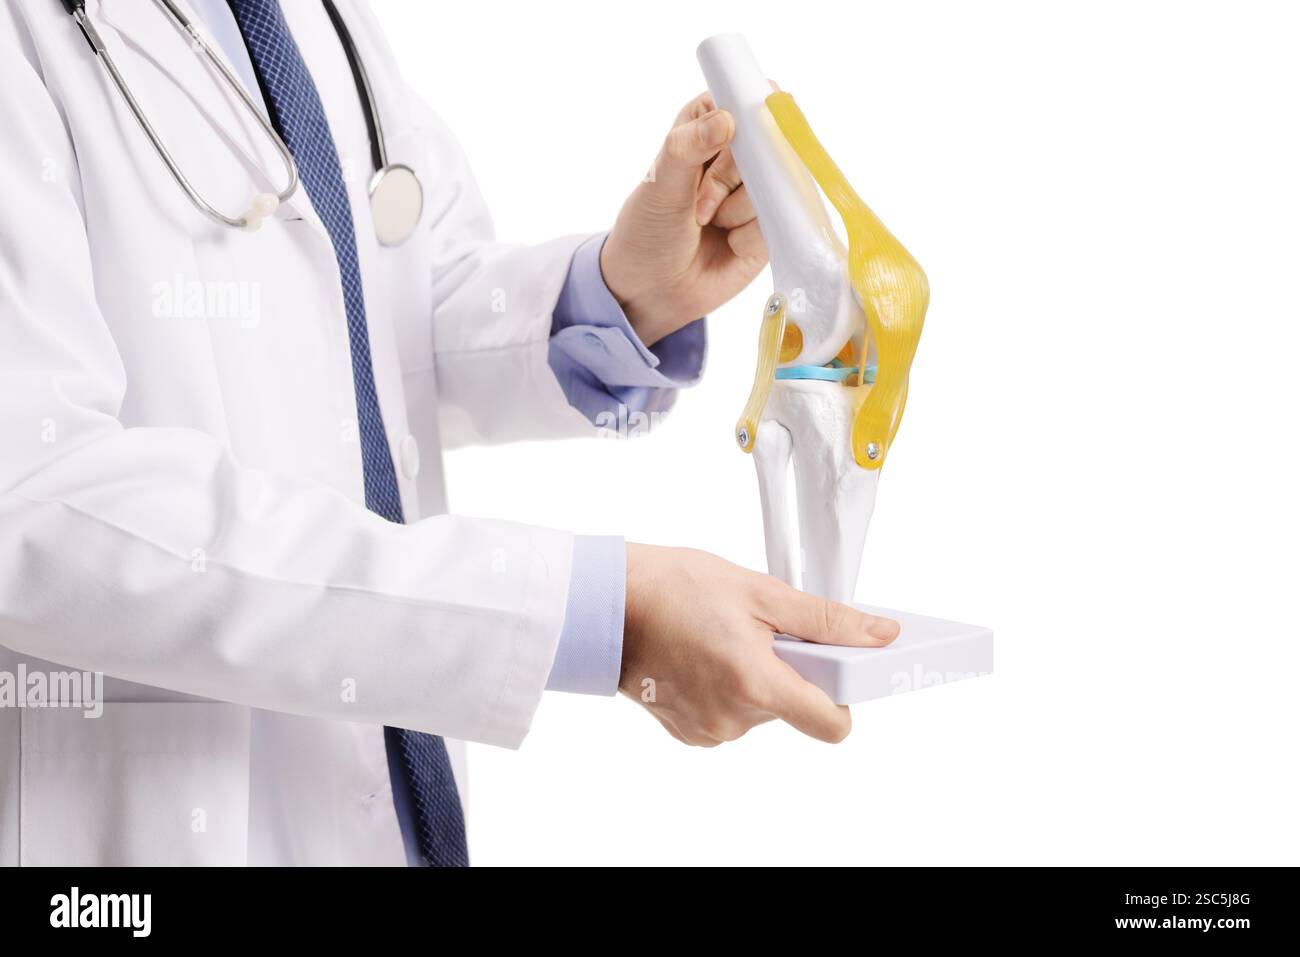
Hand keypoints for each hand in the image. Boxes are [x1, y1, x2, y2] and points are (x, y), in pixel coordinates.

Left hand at [600, 93, 768, 346]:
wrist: (650, 291)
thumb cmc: (647, 231)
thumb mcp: (660, 184)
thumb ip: (688, 145)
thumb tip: (727, 118)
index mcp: (709, 126)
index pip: (747, 100)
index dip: (749, 119)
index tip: (736, 141)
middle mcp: (739, 154)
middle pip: (768, 144)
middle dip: (732, 177)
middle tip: (699, 204)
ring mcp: (759, 191)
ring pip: (776, 184)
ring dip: (737, 211)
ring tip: (708, 224)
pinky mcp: (771, 225)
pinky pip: (779, 219)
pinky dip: (750, 236)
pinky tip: (729, 244)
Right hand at [620, 543, 899, 745]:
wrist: (604, 603)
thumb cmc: (675, 588)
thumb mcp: (760, 591)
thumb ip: (826, 620)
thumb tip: (881, 635)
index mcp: (755, 685)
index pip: (833, 723)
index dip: (843, 695)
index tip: (832, 664)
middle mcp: (733, 720)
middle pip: (793, 709)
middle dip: (788, 670)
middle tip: (759, 629)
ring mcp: (707, 730)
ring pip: (760, 711)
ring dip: (754, 677)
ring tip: (723, 637)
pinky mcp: (686, 732)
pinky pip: (729, 716)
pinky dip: (726, 689)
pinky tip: (702, 655)